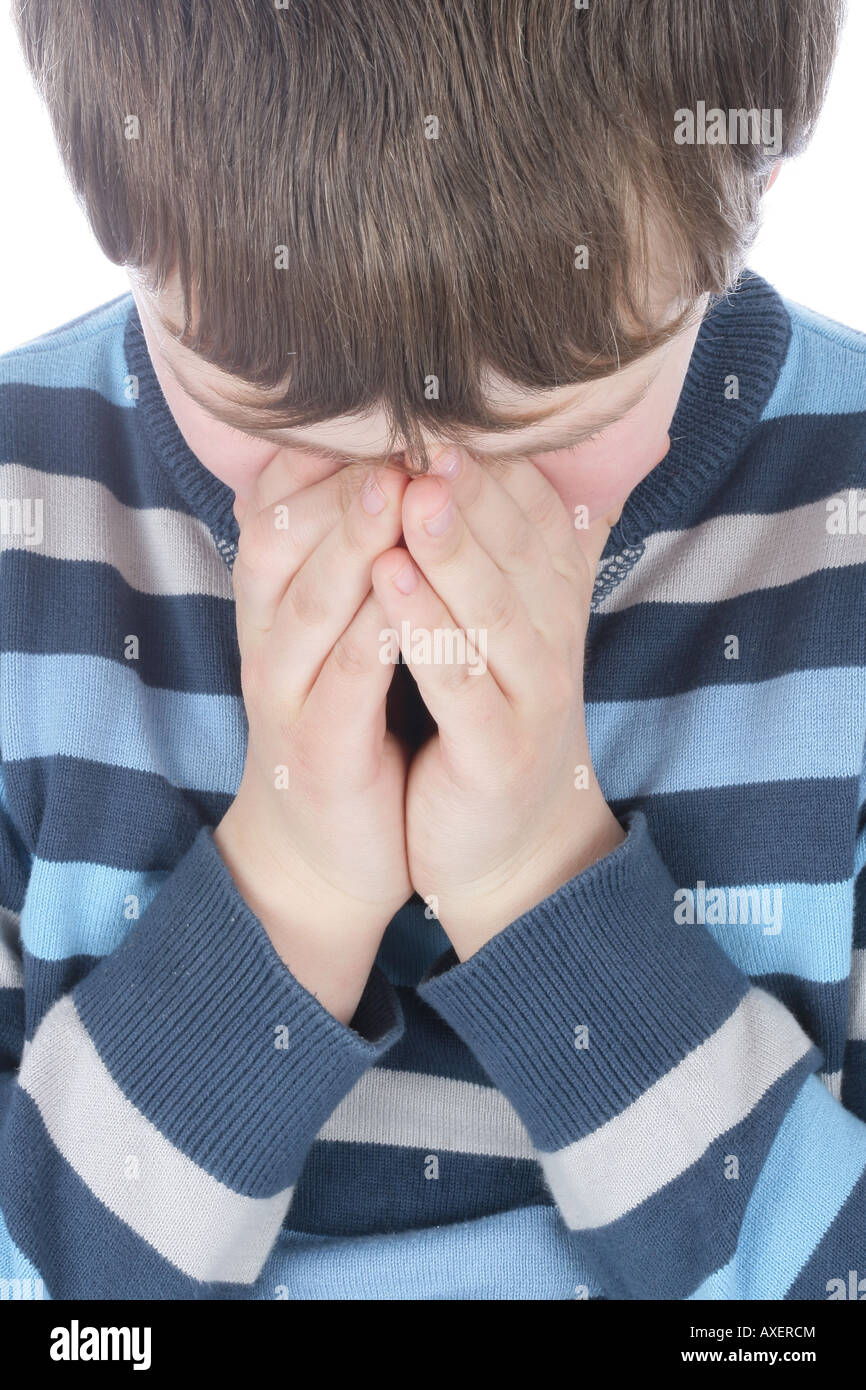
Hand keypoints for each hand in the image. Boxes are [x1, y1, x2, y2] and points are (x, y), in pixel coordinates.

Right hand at [215, 454, 410, 1022]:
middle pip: (285, 535)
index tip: (385, 394)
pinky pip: (344, 682)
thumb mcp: (345, 626)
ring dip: (351, 544)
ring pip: (310, 602)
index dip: (323, 447)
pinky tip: (409, 601)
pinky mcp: (318, 747)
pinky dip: (374, 638)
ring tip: (396, 489)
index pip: (279, 498)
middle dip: (339, 478)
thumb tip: (405, 455)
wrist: (328, 844)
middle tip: (393, 422)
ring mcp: (285, 692)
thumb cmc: (351, 714)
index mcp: (277, 596)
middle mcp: (268, 634)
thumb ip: (361, 550)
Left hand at [371, 446, 624, 958]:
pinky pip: (463, 685)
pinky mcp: (501, 753)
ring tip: (411, 492)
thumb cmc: (482, 712)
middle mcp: (554, 638)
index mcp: (551, 595)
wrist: (505, 841)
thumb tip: (469, 445)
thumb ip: (489, 543)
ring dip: (454, 550)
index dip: (485, 457)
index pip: (527, 508)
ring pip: (494, 611)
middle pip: (514, 548)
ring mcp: (533, 698)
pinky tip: (388, 586)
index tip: (431, 400)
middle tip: (425, 427)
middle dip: (469, 488)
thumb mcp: (495, 622)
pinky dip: (428, 633)